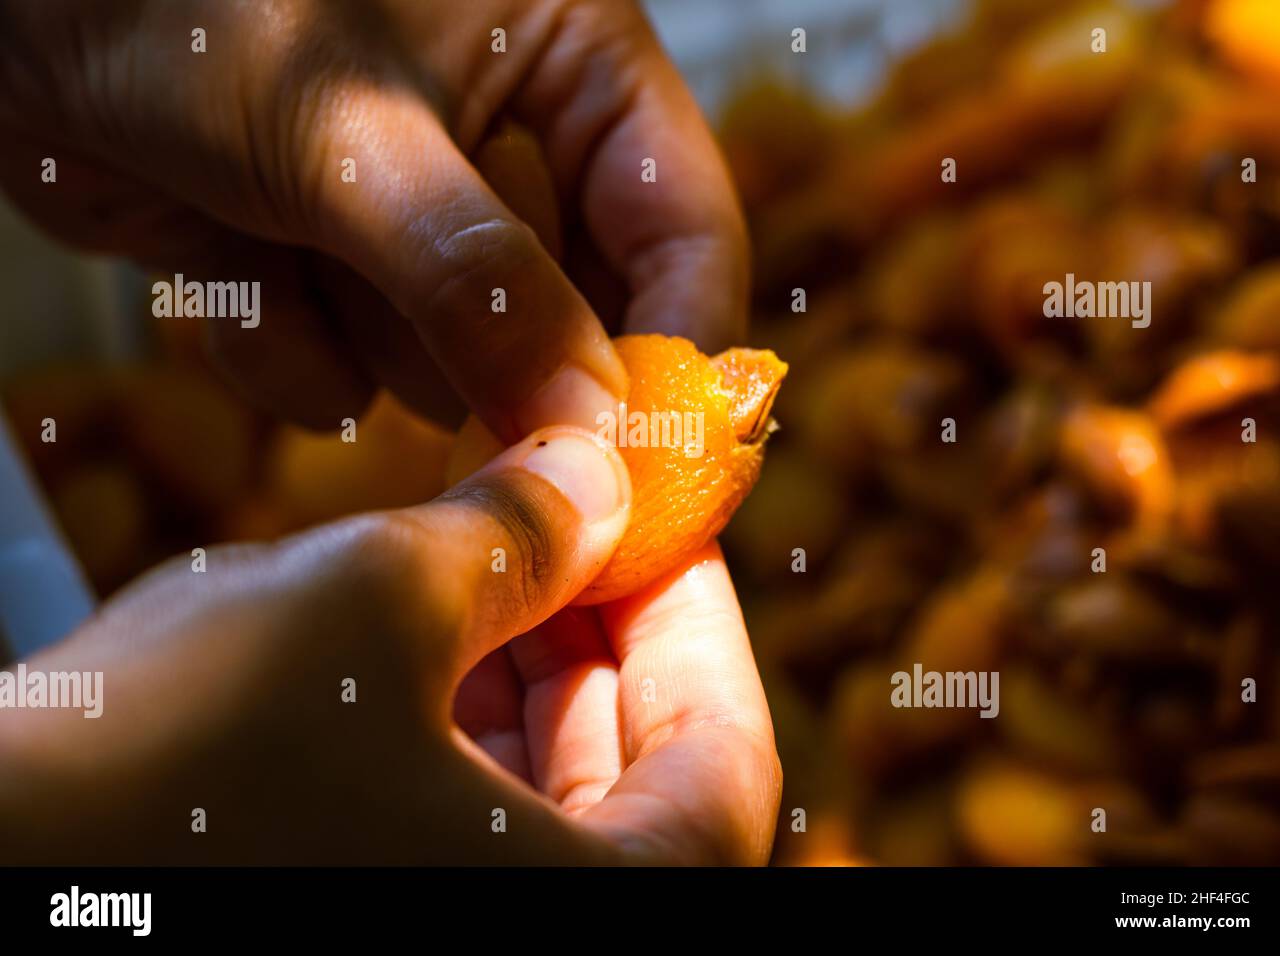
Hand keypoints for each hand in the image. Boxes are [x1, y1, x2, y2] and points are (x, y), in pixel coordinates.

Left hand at [0, 0, 748, 436]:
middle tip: (469, 403)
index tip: (653, 454)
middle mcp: (505, 146)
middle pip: (569, 316)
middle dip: (493, 354)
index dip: (678, 342)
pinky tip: (213, 256)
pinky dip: (274, 338)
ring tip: (280, 233)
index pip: (681, 223)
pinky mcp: (322, 271)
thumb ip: (485, 285)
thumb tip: (594, 422)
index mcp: (568, 62)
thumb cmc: (189, 0)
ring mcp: (410, 219)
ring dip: (359, 331)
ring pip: (447, 362)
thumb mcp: (356, 132)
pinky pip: (343, 371)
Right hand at [0, 427, 780, 863]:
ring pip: (534, 803)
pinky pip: (447, 828)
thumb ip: (514, 534)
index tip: (659, 520)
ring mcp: (433, 930)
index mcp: (582, 912)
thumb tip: (595, 477)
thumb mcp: (366, 602)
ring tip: (468, 559)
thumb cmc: (163, 768)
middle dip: (595, 632)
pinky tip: (399, 637)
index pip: (726, 764)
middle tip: (563, 514)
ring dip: (514, 671)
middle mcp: (532, 937)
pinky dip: (444, 727)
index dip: (697, 619)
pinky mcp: (359, 909)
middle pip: (632, 781)